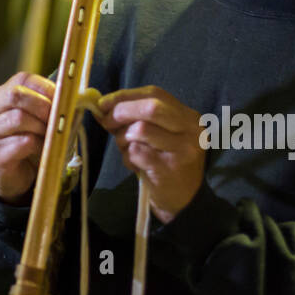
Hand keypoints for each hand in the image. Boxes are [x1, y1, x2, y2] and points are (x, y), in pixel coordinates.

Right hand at [0, 71, 55, 204]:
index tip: (63, 98)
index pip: (22, 79)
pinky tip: (43, 149)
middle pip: (15, 95)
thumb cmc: (27, 141)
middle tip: (57, 118)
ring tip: (51, 136)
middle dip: (42, 105)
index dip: (46, 87)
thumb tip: (75, 98)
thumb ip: (50, 105)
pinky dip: (38, 145)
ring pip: (18, 118)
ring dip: (41, 127)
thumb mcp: (37, 118)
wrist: (13, 175)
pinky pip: (21, 143)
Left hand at [97, 85, 205, 223]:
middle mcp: (191, 131)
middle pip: (151, 108)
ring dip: (123, 138)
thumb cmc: (165, 162)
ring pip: (140, 130)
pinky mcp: (168, 169)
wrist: (184, 200)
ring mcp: (182, 150)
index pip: (155, 93)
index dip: (126, 95)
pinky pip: (136, 152)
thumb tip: (102, 105)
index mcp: (189, 117)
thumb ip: (135, 117)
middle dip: (122, 111)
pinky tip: (135, 164)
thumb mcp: (158, 134)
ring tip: (126, 148)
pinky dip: (127, 156)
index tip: (104, 102)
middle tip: (107, 122)